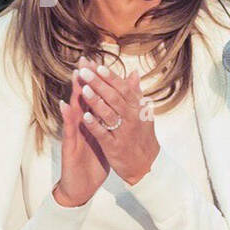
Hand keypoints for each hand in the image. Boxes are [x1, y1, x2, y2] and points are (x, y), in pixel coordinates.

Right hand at [55, 66, 108, 206]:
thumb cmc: (91, 162)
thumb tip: (118, 109)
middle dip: (84, 81)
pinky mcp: (69, 147)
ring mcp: (74, 135)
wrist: (81, 186)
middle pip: (82, 101)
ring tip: (76, 75)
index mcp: (92, 124)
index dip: (98, 84)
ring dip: (74, 93)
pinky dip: (68, 118)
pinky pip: (69, 131)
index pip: (94, 100)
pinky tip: (65, 105)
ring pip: (74, 111)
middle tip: (84, 61)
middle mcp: (81, 126)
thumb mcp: (104, 140)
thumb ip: (109, 123)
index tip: (100, 63)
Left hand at [74, 56, 159, 185]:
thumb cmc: (141, 136)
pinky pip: (103, 134)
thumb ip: (135, 93)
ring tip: (84, 89)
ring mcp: (123, 133)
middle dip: (99, 84)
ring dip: (96, 101)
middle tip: (85, 71)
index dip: (111, 77)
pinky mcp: (114, 146)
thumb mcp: (142, 113)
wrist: (146, 164)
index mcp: (137, 109)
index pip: (124, 88)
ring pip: (109, 114)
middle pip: (115, 98)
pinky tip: (85, 116)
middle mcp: (131, 118)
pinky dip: (95, 125)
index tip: (98, 65)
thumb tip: (134, 73)